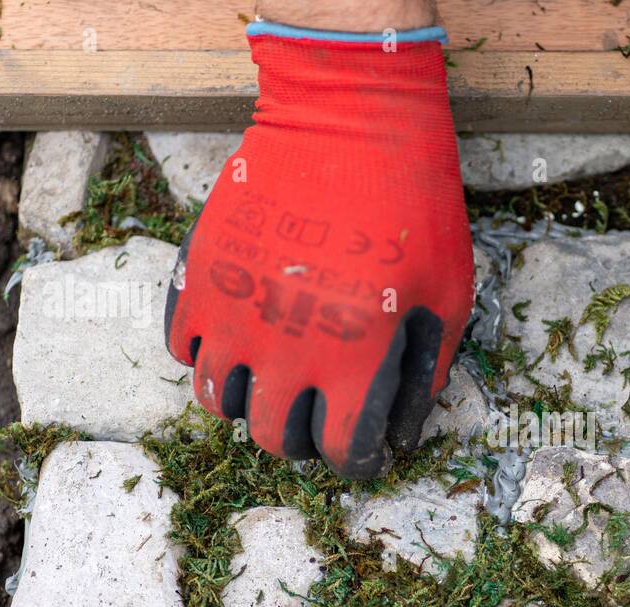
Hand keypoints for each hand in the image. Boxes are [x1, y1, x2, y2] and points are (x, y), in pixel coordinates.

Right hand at [164, 24, 472, 477]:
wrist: (348, 125)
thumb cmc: (413, 210)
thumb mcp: (448, 296)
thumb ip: (426, 372)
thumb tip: (401, 431)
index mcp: (353, 364)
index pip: (341, 452)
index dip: (356, 459)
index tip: (361, 446)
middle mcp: (284, 354)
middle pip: (274, 438)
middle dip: (301, 439)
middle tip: (317, 414)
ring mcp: (233, 316)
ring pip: (218, 402)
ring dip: (249, 403)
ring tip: (274, 379)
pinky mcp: (198, 277)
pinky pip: (181, 347)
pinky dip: (206, 354)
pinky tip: (238, 334)